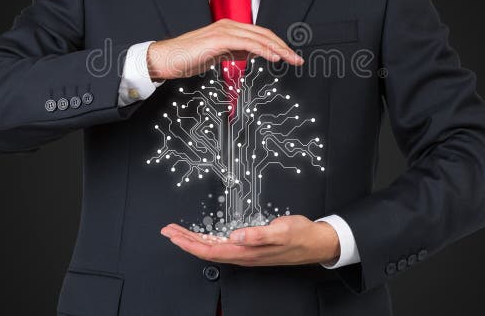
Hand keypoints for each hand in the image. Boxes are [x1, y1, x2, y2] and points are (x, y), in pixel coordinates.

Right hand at [146, 18, 303, 80]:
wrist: (164, 59)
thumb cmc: (186, 59)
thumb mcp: (216, 55)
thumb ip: (234, 52)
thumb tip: (253, 54)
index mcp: (228, 29)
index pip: (259, 34)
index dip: (277, 44)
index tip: (289, 57)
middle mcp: (228, 26)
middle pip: (263, 34)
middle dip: (283, 46)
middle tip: (297, 59)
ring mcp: (223, 31)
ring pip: (258, 37)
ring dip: (278, 49)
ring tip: (291, 59)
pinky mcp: (218, 39)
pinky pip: (247, 44)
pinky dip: (263, 50)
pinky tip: (274, 58)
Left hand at [159, 215, 339, 265]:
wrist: (316, 243)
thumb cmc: (301, 236)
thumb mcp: (282, 231)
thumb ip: (259, 234)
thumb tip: (236, 236)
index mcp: (247, 252)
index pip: (211, 250)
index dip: (190, 243)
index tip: (175, 235)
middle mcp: (244, 254)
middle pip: (207, 250)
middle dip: (185, 241)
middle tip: (168, 231)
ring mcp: (246, 252)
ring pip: (213, 248)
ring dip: (194, 241)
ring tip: (178, 233)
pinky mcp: (250, 247)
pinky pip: (223, 246)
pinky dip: (208, 240)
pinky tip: (202, 237)